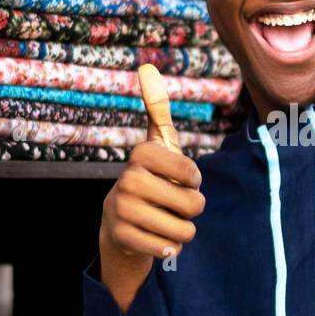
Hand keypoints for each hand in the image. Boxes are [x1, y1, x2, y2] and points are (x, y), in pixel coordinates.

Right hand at [98, 64, 204, 304]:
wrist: (120, 222)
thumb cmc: (151, 178)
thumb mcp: (158, 144)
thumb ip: (157, 108)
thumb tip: (146, 67)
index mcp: (141, 154)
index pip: (194, 174)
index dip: (194, 181)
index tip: (178, 179)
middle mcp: (127, 180)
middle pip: (194, 205)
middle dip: (191, 209)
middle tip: (170, 203)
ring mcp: (123, 210)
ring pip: (185, 230)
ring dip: (182, 230)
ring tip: (163, 219)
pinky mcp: (123, 238)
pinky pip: (170, 248)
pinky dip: (169, 248)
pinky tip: (154, 238)